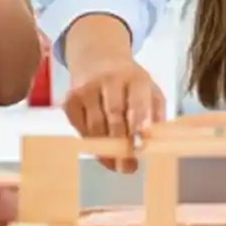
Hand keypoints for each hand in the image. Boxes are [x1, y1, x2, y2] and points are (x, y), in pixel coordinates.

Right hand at [63, 56, 165, 173]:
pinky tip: (101, 151)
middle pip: (114, 115)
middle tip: (128, 167)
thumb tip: (155, 141)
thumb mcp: (149, 89)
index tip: (142, 143)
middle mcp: (109, 79)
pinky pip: (79, 128)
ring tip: (116, 164)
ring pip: (95, 125)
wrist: (98, 58)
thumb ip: (156, 113)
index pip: (137, 100)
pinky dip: (90, 143)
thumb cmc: (130, 82)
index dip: (140, 121)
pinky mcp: (70, 99)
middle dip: (121, 144)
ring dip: (105, 149)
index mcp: (135, 77)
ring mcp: (86, 88)